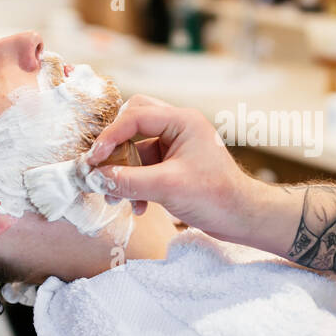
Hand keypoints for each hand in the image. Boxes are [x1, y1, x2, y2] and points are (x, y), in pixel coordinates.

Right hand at [84, 94, 262, 240]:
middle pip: (133, 122)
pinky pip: (145, 167)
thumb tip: (95, 178)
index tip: (93, 160)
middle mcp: (179, 128)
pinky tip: (138, 207)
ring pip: (137, 148)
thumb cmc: (215, 197)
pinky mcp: (175, 166)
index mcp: (182, 121)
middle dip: (115, 147)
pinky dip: (137, 184)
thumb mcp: (166, 188)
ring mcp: (177, 146)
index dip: (110, 137)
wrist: (242, 219)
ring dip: (124, 172)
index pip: (134, 116)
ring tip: (115, 197)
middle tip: (101, 166)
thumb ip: (127, 181)